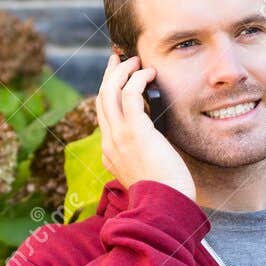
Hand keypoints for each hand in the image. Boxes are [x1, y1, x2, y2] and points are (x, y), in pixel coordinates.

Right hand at [97, 52, 195, 202]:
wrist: (164, 208)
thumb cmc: (164, 194)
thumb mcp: (147, 174)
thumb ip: (144, 157)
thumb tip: (154, 143)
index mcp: (109, 153)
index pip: (103, 114)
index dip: (109, 91)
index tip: (118, 77)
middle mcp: (109, 142)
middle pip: (102, 98)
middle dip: (109, 74)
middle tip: (120, 57)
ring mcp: (118, 137)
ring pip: (109, 92)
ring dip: (121, 71)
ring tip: (137, 61)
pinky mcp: (134, 132)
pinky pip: (128, 95)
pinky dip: (136, 79)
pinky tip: (149, 73)